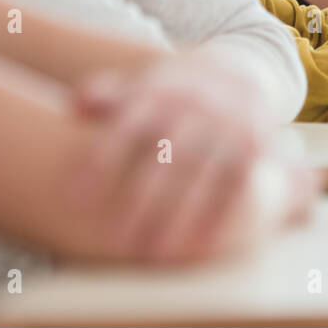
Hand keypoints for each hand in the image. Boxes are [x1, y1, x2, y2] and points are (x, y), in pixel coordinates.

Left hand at [67, 51, 318, 260]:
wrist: (240, 73)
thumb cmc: (173, 94)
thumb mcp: (143, 87)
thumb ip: (107, 96)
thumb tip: (76, 104)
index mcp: (159, 93)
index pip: (125, 126)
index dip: (100, 161)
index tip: (74, 200)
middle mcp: (195, 107)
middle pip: (165, 156)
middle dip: (140, 200)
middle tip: (115, 242)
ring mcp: (228, 125)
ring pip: (201, 173)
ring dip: (178, 215)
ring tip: (154, 254)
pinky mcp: (253, 145)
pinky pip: (237, 183)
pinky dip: (219, 216)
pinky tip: (199, 248)